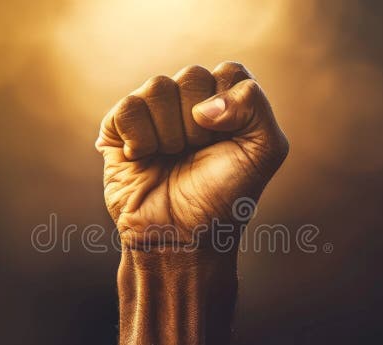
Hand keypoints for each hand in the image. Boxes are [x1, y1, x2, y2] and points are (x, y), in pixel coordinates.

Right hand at [96, 62, 287, 246]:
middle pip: (192, 76)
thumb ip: (256, 108)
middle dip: (198, 124)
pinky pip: (128, 108)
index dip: (229, 107)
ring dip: (170, 134)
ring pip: (158, 87)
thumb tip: (205, 105)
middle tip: (196, 153)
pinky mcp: (119, 126)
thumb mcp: (264, 152)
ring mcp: (152, 112)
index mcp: (225, 102)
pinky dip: (140, 139)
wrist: (181, 235)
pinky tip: (143, 159)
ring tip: (170, 158)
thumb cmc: (223, 197)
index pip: (228, 72)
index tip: (226, 141)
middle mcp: (188, 102)